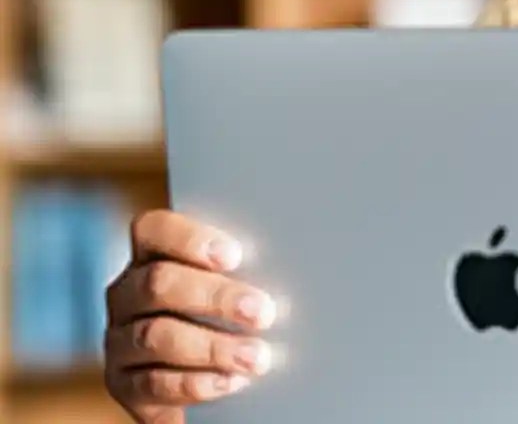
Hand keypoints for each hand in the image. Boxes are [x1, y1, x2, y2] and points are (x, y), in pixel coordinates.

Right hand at [105, 211, 277, 423]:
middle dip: (215, 297)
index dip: (190, 239)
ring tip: (256, 358)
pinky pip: (153, 384)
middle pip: (158, 283)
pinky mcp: (124, 384)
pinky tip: (230, 382)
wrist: (200, 380)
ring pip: (155, 336)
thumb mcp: (236, 286)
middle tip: (263, 313)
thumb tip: (300, 263)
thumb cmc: (229, 318)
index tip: (235, 256)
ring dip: (212, 347)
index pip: (154, 230)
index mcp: (153, 256)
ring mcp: (121, 340)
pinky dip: (196, 383)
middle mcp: (128, 294)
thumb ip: (250, 271)